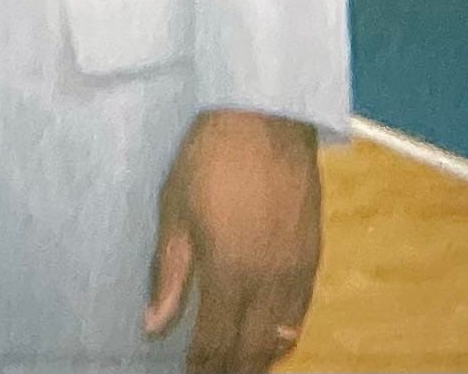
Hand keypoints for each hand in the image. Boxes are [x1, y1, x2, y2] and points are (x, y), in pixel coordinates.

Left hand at [144, 110, 321, 372]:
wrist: (264, 119)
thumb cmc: (209, 159)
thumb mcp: (174, 212)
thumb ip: (168, 274)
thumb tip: (154, 326)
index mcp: (229, 274)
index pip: (216, 343)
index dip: (202, 368)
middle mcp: (269, 282)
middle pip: (253, 350)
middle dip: (232, 370)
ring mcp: (297, 271)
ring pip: (283, 337)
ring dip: (260, 357)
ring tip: (238, 363)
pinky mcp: (314, 255)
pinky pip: (302, 311)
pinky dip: (284, 333)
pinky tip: (270, 334)